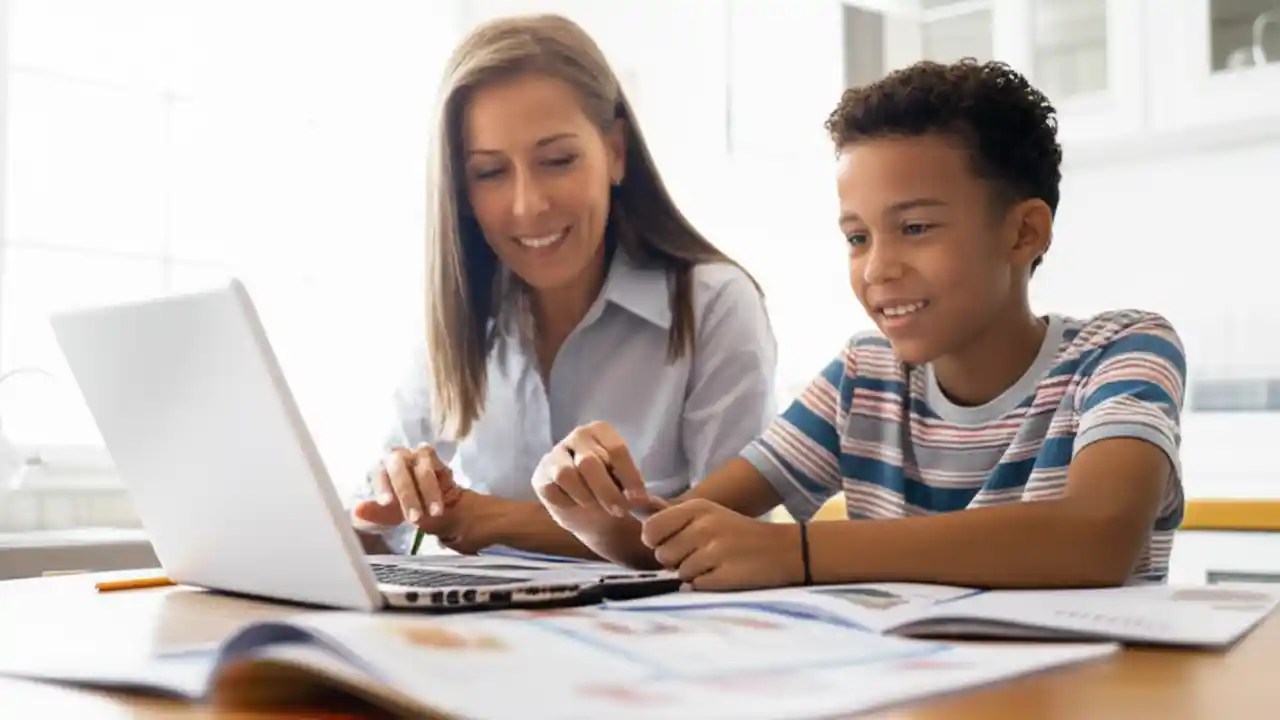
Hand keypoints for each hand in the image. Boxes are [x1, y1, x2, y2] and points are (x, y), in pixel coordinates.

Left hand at [352, 443, 461, 528]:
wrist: (433, 506)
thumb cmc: (406, 506)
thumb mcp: (389, 515)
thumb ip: (375, 513)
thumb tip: (357, 511)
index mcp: (380, 468)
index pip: (378, 472)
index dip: (382, 487)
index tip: (386, 503)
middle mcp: (396, 457)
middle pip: (398, 468)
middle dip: (406, 494)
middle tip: (414, 517)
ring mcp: (415, 453)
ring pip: (421, 470)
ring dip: (427, 493)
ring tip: (433, 514)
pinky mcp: (433, 456)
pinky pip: (436, 469)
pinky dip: (437, 489)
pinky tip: (438, 505)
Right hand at [532, 421, 666, 559]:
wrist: (587, 513)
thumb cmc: (613, 492)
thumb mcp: (632, 491)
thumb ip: (643, 498)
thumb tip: (658, 509)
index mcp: (602, 431)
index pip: (617, 450)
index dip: (630, 477)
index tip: (640, 500)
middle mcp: (578, 436)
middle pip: (591, 462)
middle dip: (607, 492)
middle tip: (619, 512)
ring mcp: (556, 453)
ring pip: (568, 474)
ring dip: (586, 497)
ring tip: (597, 508)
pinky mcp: (541, 474)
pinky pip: (552, 488)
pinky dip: (567, 502)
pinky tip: (576, 505)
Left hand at [641, 499, 803, 590]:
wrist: (783, 550)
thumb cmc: (738, 533)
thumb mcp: (708, 515)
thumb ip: (675, 521)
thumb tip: (642, 532)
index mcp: (697, 508)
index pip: (651, 529)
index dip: (654, 542)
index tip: (667, 544)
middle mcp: (704, 526)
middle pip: (662, 554)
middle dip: (674, 560)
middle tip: (698, 555)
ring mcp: (715, 551)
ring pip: (678, 572)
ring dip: (691, 573)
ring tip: (713, 564)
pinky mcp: (724, 574)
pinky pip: (695, 586)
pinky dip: (704, 585)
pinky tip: (721, 574)